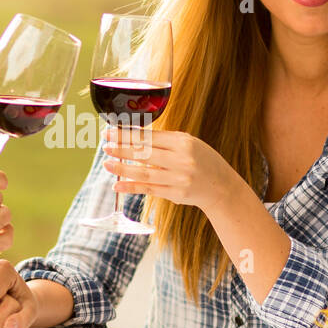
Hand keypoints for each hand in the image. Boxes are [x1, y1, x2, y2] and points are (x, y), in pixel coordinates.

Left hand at [102, 128, 240, 212]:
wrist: (221, 186)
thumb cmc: (201, 160)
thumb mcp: (189, 144)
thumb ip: (165, 141)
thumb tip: (133, 136)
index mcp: (183, 142)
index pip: (149, 137)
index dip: (127, 135)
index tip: (111, 132)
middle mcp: (181, 159)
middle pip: (145, 153)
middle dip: (122, 149)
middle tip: (105, 146)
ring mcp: (178, 178)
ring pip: (144, 173)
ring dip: (123, 168)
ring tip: (107, 164)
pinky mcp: (176, 194)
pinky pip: (149, 189)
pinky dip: (131, 187)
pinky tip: (117, 185)